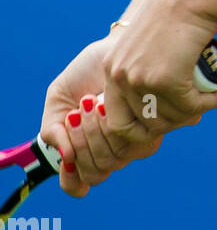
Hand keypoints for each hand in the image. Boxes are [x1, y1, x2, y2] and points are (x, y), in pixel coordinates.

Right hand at [40, 38, 163, 197]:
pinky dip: (109, 126)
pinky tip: (105, 104)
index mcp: (89, 148)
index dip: (71, 179)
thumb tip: (65, 158)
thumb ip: (52, 130)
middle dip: (81, 143)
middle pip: (95, 171)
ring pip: (112, 161)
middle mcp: (113, 150)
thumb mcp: (59, 99)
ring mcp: (133, 143)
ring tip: (90, 103)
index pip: (80, 182)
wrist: (113, 47)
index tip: (66, 159)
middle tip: (77, 114)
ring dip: (94, 133)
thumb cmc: (86, 73)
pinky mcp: (151, 129)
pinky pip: (129, 145)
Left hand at [100, 0, 216, 145]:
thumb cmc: (177, 9)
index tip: (168, 118)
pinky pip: (192, 107)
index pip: (117, 122)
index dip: (143, 129)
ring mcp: (141, 80)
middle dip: (175, 121)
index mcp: (111, 68)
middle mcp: (121, 77)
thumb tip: (155, 107)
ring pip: (172, 119)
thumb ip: (144, 69)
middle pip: (146, 126)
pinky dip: (211, 101)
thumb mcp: (148, 41)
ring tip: (214, 92)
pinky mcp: (166, 81)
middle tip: (196, 105)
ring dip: (197, 110)